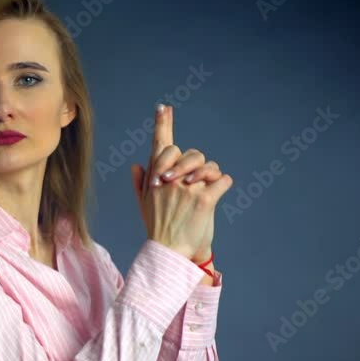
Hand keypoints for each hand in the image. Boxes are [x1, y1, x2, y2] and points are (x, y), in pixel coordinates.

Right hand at [130, 105, 232, 259]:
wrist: (170, 252)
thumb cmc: (159, 228)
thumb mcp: (144, 205)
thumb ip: (140, 183)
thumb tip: (136, 165)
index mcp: (155, 178)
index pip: (159, 145)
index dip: (162, 125)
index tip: (163, 108)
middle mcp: (169, 180)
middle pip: (191, 153)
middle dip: (196, 163)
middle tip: (194, 178)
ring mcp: (187, 189)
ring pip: (209, 165)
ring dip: (211, 174)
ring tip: (204, 188)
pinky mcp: (204, 200)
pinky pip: (223, 180)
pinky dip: (223, 185)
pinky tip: (216, 195)